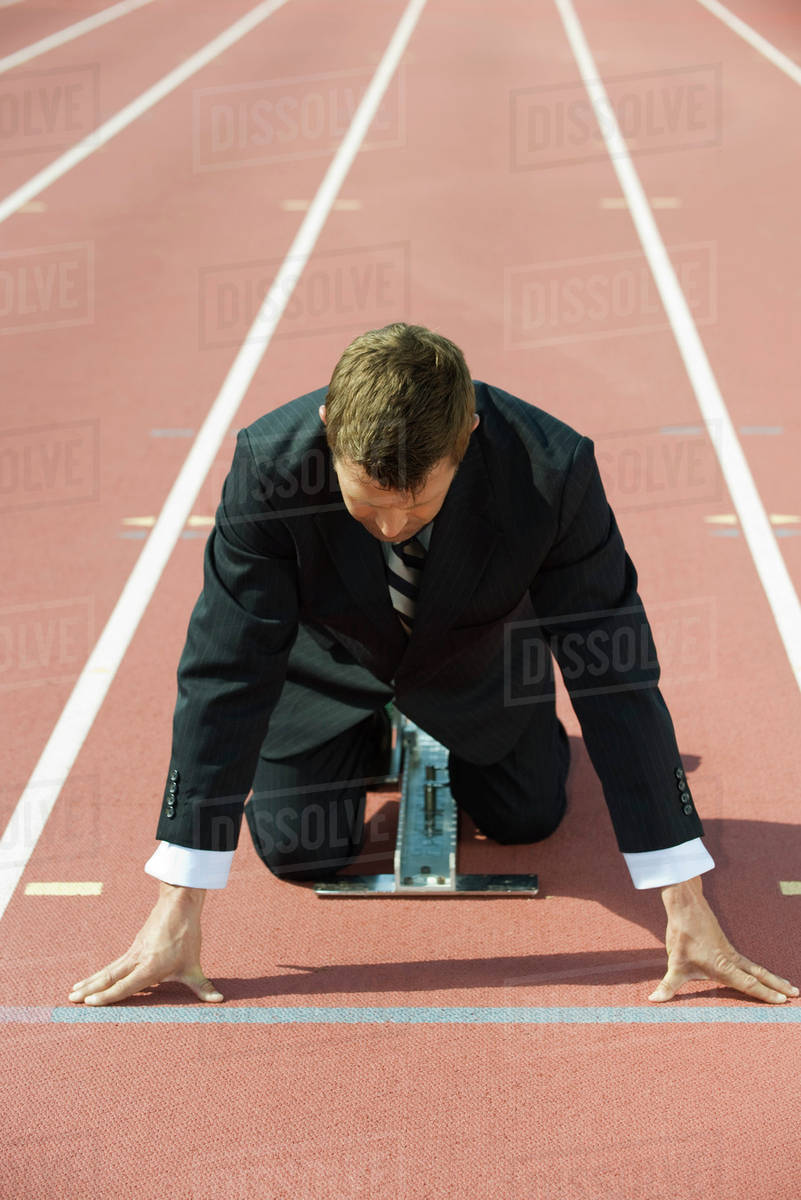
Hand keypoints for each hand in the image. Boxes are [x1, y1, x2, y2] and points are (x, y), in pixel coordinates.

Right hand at [68, 882, 223, 1005]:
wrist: (179, 905)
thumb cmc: (186, 936)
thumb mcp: (194, 965)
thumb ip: (202, 986)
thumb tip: (218, 1001)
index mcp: (150, 967)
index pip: (125, 986)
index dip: (107, 996)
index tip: (90, 1002)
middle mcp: (137, 960)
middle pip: (109, 977)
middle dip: (90, 989)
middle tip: (71, 998)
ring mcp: (133, 952)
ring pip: (109, 970)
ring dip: (91, 981)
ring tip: (73, 990)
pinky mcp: (134, 946)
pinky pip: (115, 964)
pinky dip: (102, 973)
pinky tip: (94, 979)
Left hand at [648, 875, 798, 1003]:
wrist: (686, 905)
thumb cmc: (682, 934)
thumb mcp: (674, 963)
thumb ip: (668, 985)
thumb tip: (653, 1000)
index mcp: (723, 966)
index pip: (748, 983)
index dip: (764, 993)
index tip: (782, 1001)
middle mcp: (731, 959)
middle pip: (759, 974)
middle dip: (777, 986)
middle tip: (796, 994)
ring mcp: (730, 951)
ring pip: (755, 967)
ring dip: (772, 978)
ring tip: (788, 986)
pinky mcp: (726, 945)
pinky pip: (747, 961)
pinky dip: (759, 970)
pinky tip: (761, 973)